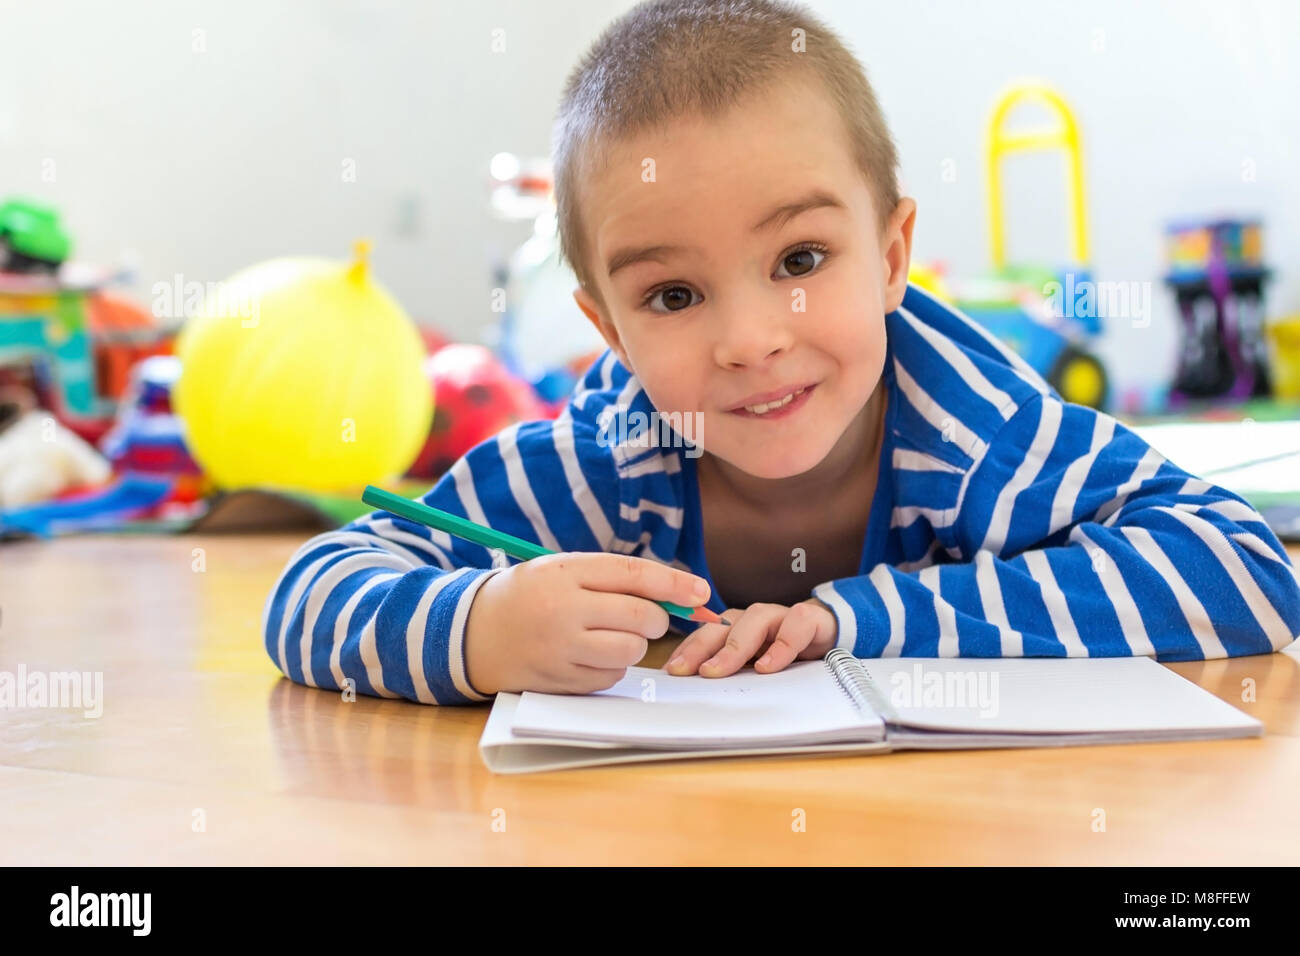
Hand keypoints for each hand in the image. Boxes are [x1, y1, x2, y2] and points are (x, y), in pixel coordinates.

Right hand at [464, 551, 711, 694]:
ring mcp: (560, 648)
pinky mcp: (559, 680)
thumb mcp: (563, 570)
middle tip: (642, 617)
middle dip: (654, 619)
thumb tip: (682, 595)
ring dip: (633, 645)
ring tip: (608, 635)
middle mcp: (562, 610)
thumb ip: (615, 578)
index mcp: (565, 572)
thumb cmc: (531, 595)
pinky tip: (588, 655)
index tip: (702, 593)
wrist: (473, 632)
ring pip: (630, 651)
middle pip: (640, 617)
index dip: (674, 583)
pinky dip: (611, 668)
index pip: (633, 574)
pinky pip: (611, 678)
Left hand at [664, 597, 838, 677]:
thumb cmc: (787, 652)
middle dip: (700, 647)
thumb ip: (733, 671)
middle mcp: (755, 618)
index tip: (671, 671)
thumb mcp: (757, 665)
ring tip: (717, 671)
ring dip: (733, 646)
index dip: (688, 649)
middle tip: (684, 671)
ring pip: (753, 620)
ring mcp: (781, 616)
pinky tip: (767, 667)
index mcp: (737, 627)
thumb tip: (696, 691)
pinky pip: (795, 624)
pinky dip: (781, 645)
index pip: (706, 633)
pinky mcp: (810, 620)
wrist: (833, 635)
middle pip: (722, 625)